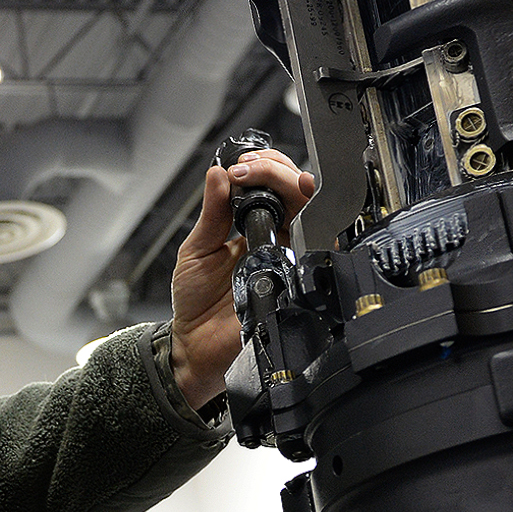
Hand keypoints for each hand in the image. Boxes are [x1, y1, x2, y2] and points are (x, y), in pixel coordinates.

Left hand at [169, 147, 314, 410]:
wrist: (196, 344)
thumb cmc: (196, 301)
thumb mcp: (196, 248)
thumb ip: (212, 212)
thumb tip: (218, 172)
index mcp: (255, 227)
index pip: (274, 187)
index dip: (265, 168)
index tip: (240, 167)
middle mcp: (278, 240)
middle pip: (299, 192)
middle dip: (277, 170)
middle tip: (248, 170)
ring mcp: (290, 257)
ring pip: (313, 211)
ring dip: (292, 186)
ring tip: (260, 178)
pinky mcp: (296, 279)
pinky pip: (316, 248)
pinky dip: (309, 224)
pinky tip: (289, 214)